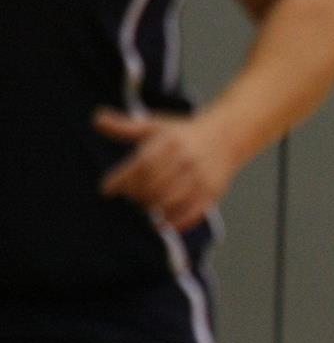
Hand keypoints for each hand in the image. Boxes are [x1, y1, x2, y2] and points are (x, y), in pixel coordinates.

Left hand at [95, 109, 241, 231]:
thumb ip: (125, 127)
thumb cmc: (182, 134)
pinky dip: (175, 222)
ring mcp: (202, 177)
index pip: (141, 165)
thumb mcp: (155, 126)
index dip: (121, 180)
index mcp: (171, 142)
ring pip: (170, 202)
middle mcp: (187, 159)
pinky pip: (192, 213)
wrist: (227, 136)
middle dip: (136, 194)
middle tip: (130, 195)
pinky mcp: (213, 192)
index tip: (106, 190)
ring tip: (146, 204)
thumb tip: (96, 119)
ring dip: (152, 208)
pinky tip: (162, 223)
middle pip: (154, 186)